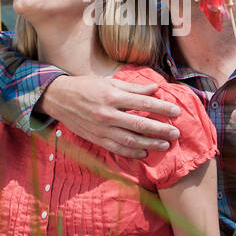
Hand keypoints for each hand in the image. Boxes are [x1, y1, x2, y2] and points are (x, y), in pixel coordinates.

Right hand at [40, 75, 181, 157]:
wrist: (59, 99)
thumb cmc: (86, 87)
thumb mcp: (109, 82)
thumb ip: (133, 88)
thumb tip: (155, 89)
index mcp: (112, 96)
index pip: (144, 103)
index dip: (162, 108)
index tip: (176, 111)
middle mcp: (108, 114)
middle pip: (140, 124)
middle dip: (161, 129)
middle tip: (176, 132)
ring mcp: (102, 129)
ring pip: (131, 140)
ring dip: (150, 144)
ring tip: (165, 144)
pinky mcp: (96, 139)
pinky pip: (117, 149)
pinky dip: (132, 153)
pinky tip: (144, 153)